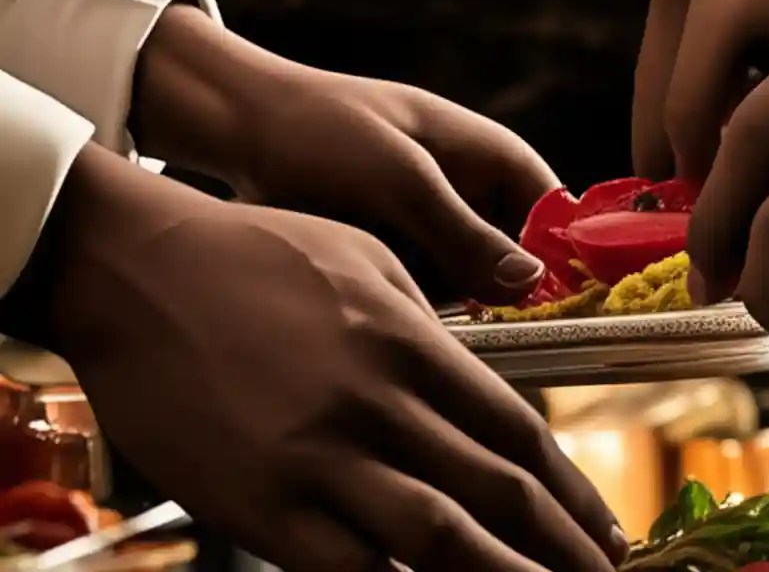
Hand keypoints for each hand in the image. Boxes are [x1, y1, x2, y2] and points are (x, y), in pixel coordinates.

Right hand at [5, 144, 625, 571]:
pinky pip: (348, 568)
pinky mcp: (261, 505)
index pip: (517, 434)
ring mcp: (319, 460)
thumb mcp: (369, 261)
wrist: (136, 269)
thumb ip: (437, 326)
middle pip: (496, 494)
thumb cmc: (252, 253)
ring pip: (439, 539)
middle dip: (562, 546)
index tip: (606, 527)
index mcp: (411, 345)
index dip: (573, 491)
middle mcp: (378, 405)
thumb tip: (487, 379)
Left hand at [131, 8, 556, 304]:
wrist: (238, 127)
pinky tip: (370, 285)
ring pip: (470, 283)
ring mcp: (437, 222)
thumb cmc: (324, 130)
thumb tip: (530, 283)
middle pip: (515, 259)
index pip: (556, 215)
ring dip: (441, 296)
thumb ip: (463, 233)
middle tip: (444, 304)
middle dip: (489, 289)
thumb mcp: (399, 180)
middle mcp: (475, 192)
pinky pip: (427, 288)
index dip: (562, 261)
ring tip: (388, 278)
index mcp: (493, 155)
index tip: (552, 312)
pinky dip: (408, 296)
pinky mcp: (401, 247)